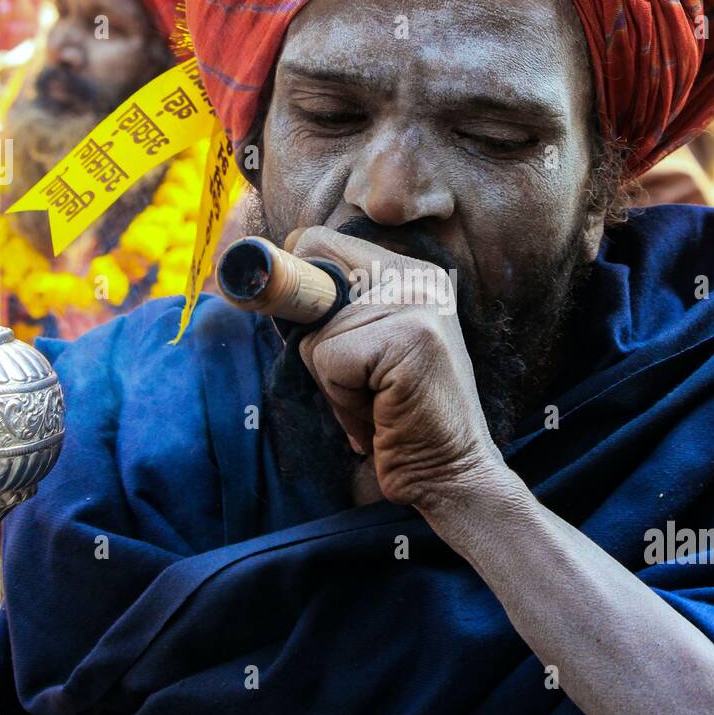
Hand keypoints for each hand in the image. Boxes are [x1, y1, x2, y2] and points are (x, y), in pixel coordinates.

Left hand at [289, 227, 503, 509]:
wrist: (451, 473)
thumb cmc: (395, 418)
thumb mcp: (364, 350)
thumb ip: (330, 311)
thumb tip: (262, 282)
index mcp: (409, 271)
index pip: (318, 241)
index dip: (296, 287)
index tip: (315, 333)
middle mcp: (418, 275)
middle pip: (310, 272)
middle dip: (313, 336)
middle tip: (355, 378)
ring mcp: (417, 302)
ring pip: (317, 331)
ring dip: (331, 382)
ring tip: (374, 402)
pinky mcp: (410, 336)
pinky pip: (330, 360)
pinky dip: (341, 400)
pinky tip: (380, 414)